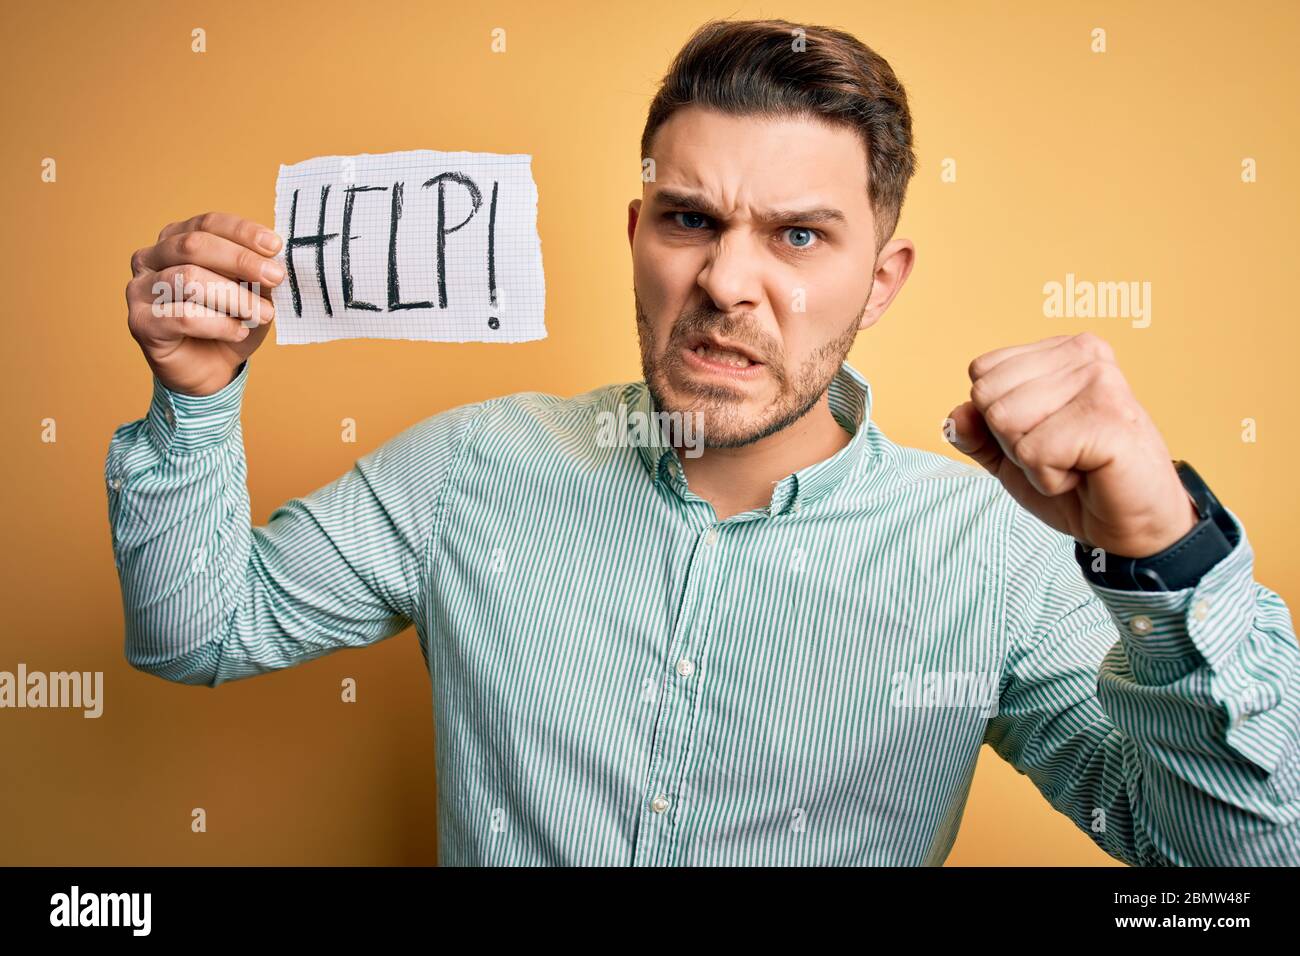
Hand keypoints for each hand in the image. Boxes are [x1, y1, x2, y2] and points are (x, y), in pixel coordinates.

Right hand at [126, 212, 283, 395]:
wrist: (209, 369)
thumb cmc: (228, 322)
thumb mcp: (250, 293)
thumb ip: (255, 272)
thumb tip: (273, 256)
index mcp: (175, 239)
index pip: (207, 224)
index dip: (242, 232)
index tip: (275, 245)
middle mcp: (151, 258)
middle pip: (194, 245)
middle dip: (240, 260)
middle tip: (275, 277)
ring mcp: (139, 289)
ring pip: (188, 279)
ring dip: (234, 296)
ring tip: (264, 314)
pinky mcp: (140, 322)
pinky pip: (183, 317)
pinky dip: (218, 324)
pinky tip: (239, 332)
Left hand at [945, 332, 1197, 558]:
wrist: (1129, 526)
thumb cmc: (1076, 482)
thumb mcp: (1009, 454)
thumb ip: (976, 431)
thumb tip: (955, 416)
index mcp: (1062, 350)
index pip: (982, 373)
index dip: (998, 420)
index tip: (1045, 435)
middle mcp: (1083, 355)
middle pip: (988, 396)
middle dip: (1012, 440)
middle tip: (1061, 453)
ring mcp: (1099, 381)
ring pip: (1006, 421)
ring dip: (1031, 461)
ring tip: (1074, 462)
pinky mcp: (1108, 418)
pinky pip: (1033, 452)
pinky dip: (1048, 478)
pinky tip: (1085, 474)